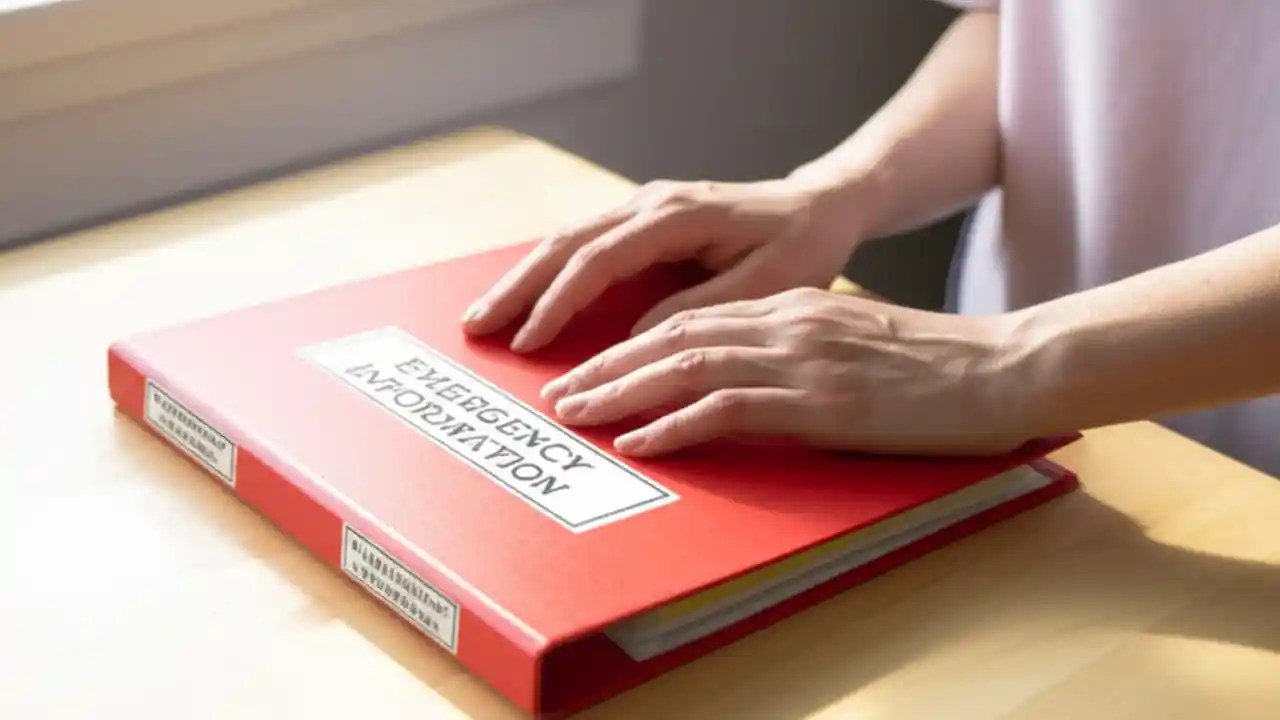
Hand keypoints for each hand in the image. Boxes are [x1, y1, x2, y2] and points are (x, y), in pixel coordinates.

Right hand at [461, 177, 858, 351]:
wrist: (819, 206)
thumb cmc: (802, 246)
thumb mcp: (767, 285)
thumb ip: (702, 308)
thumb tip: (637, 337)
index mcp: (678, 215)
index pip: (600, 259)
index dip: (560, 302)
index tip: (529, 341)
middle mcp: (651, 203)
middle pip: (565, 243)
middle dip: (518, 287)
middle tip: (476, 328)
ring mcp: (643, 208)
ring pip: (566, 240)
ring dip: (523, 279)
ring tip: (484, 317)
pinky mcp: (643, 222)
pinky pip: (583, 245)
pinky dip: (548, 273)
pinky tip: (524, 299)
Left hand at [540, 287, 1033, 456]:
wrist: (1004, 369)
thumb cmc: (934, 364)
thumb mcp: (853, 342)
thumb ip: (796, 350)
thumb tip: (745, 380)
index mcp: (793, 307)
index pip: (692, 318)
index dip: (631, 342)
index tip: (590, 366)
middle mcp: (787, 322)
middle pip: (672, 336)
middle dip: (606, 366)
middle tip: (558, 392)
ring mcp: (802, 359)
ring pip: (686, 365)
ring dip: (621, 392)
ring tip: (575, 413)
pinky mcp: (821, 402)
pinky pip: (728, 408)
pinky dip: (675, 424)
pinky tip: (640, 440)